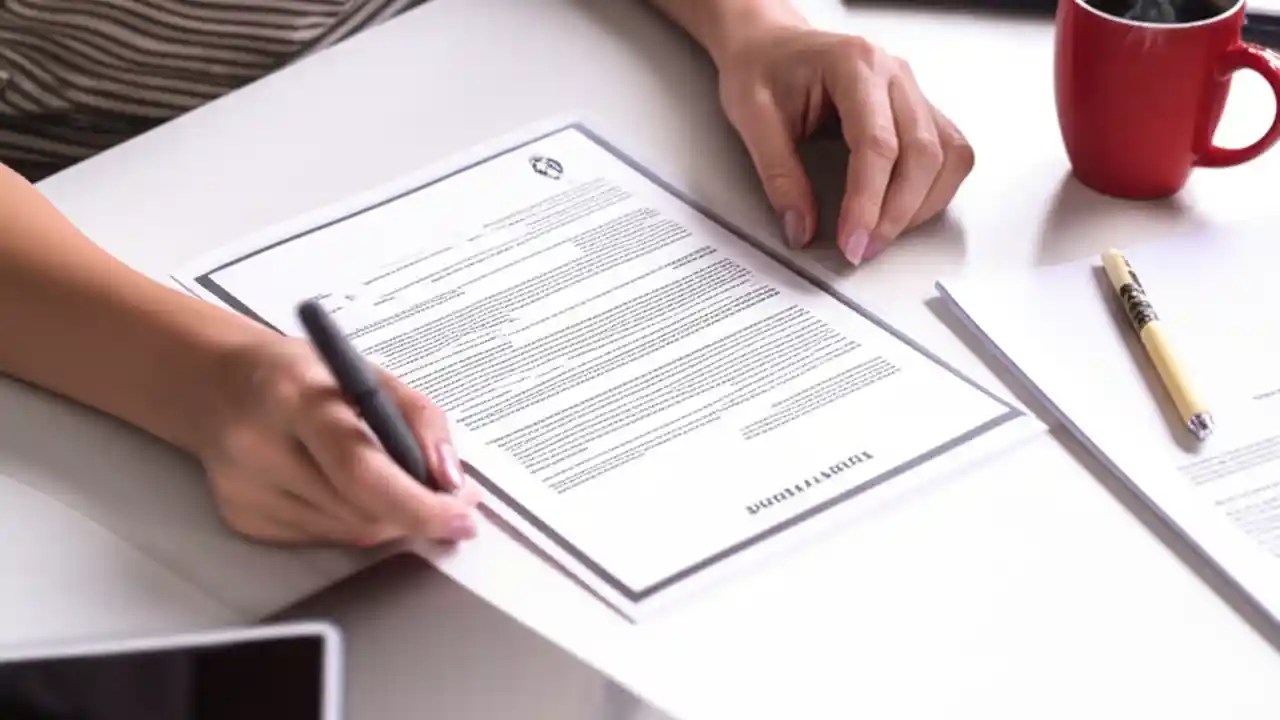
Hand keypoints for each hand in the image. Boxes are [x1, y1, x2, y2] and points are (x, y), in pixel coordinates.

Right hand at [200, 336, 479, 546]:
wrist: (219, 383)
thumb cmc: (303, 375)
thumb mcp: (368, 373)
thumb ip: (420, 420)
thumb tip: (451, 482)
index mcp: (296, 399)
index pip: (361, 469)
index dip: (418, 504)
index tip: (461, 517)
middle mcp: (261, 448)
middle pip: (360, 510)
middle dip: (415, 512)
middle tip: (447, 501)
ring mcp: (246, 491)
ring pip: (347, 532)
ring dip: (387, 519)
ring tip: (392, 483)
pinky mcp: (243, 519)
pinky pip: (323, 538)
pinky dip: (352, 521)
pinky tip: (343, 488)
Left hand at [715, 20, 973, 264]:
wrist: (769, 43)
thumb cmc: (762, 67)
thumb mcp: (751, 118)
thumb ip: (779, 175)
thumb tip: (801, 227)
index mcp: (853, 65)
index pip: (877, 143)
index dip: (868, 202)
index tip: (852, 241)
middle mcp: (894, 74)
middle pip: (923, 153)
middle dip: (897, 213)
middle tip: (863, 249)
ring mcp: (911, 90)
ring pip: (947, 155)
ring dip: (921, 205)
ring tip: (881, 235)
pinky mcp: (917, 109)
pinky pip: (947, 152)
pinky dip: (932, 190)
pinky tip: (902, 211)